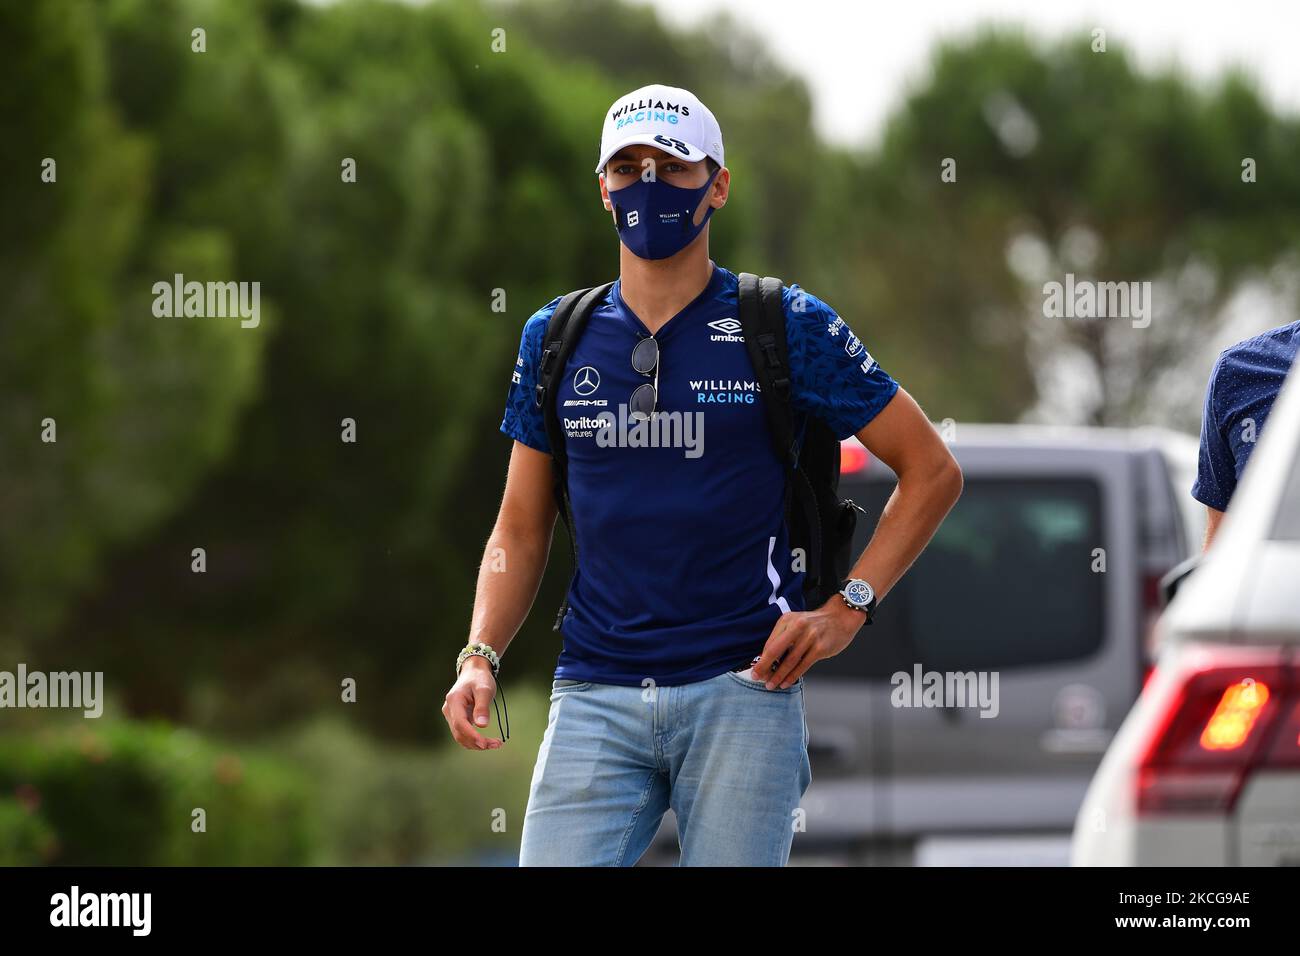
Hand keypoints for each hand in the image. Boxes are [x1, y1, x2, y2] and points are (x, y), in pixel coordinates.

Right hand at [442, 655, 502, 749]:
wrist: (474, 672)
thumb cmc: (480, 678)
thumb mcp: (485, 690)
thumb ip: (482, 707)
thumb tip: (482, 726)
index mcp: (454, 701)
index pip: (460, 723)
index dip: (472, 735)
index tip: (485, 743)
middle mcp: (449, 709)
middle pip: (459, 733)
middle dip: (477, 742)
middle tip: (497, 744)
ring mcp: (451, 715)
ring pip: (460, 736)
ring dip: (476, 744)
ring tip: (495, 744)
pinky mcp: (457, 718)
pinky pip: (463, 733)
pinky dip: (474, 739)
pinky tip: (487, 742)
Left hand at [751, 599, 865, 689]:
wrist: (841, 617)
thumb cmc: (815, 624)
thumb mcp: (796, 623)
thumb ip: (783, 638)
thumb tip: (766, 660)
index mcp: (787, 620)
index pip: (770, 643)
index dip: (761, 659)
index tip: (755, 670)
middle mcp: (797, 627)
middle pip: (775, 651)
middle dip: (764, 667)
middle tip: (756, 678)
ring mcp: (810, 637)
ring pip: (789, 661)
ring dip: (778, 675)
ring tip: (771, 685)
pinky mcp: (820, 648)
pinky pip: (802, 666)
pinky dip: (792, 676)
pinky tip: (785, 683)